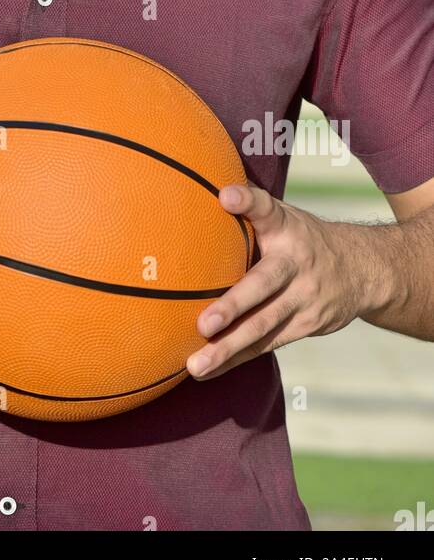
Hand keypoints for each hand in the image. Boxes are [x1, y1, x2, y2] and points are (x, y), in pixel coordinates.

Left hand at [185, 181, 364, 379]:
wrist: (363, 270)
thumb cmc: (301, 238)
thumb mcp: (283, 216)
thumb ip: (250, 207)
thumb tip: (211, 189)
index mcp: (287, 229)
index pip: (267, 209)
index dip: (247, 201)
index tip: (225, 195)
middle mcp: (296, 264)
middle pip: (263, 285)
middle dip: (233, 307)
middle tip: (203, 324)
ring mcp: (304, 299)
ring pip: (263, 326)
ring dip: (229, 348)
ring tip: (196, 364)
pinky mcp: (306, 326)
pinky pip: (267, 344)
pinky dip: (238, 358)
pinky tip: (210, 370)